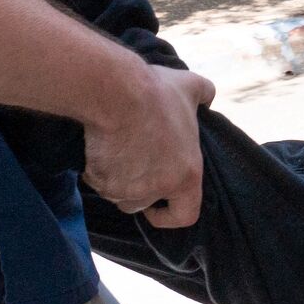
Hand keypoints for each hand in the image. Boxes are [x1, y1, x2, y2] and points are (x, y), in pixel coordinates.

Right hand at [83, 63, 212, 227]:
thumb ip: (205, 94)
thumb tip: (208, 98)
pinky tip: (102, 145)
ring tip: (119, 149)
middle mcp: (156, 188)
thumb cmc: (157, 93)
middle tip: (137, 159)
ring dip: (118, 180)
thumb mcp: (192, 87)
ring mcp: (125, 188)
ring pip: (118, 194)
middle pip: (143, 203)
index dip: (171, 214)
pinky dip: (97, 169)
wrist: (117, 93)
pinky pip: (96, 181)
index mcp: (187, 176)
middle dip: (139, 188)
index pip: (185, 215)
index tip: (160, 205)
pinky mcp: (101, 180)